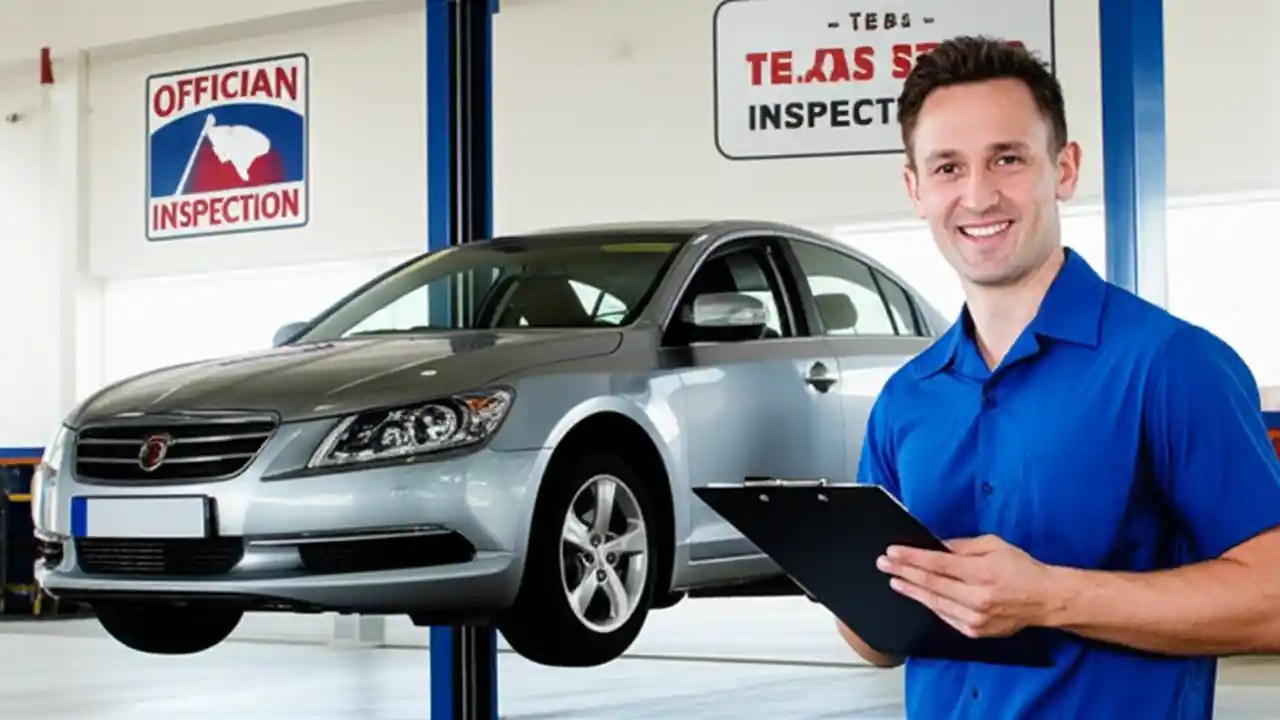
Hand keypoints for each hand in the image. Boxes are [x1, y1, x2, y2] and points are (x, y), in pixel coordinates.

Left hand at [876, 534, 1060, 638]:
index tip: (892, 552)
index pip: (936, 564)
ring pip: (934, 603)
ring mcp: (975, 618)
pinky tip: (918, 596)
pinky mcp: (975, 631)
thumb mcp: (993, 545)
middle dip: (903, 572)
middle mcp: (977, 598)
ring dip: (911, 591)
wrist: (1045, 599)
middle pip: (930, 584)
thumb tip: (935, 545)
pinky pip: (945, 617)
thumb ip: (961, 546)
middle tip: (884, 564)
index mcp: (981, 572)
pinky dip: (930, 606)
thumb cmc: (1022, 569)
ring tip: (895, 581)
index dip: (910, 558)